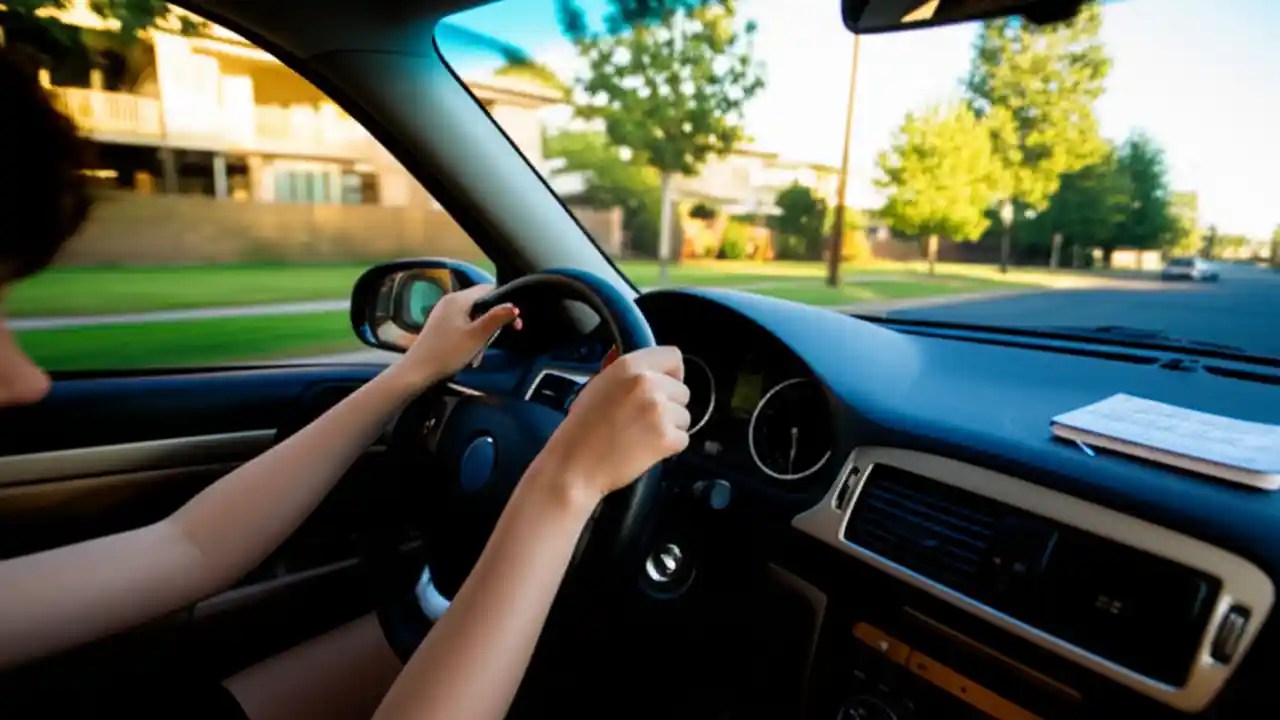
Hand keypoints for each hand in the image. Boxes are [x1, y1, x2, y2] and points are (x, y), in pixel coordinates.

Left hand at [391, 284, 519, 389]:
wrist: (418, 370)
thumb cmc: (450, 351)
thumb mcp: (478, 335)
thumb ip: (497, 318)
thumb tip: (514, 306)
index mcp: (459, 298)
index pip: (488, 289)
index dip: (504, 302)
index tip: (513, 321)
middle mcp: (450, 300)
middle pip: (480, 302)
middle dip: (493, 318)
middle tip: (502, 336)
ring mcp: (443, 312)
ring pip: (472, 314)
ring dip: (482, 329)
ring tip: (483, 347)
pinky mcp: (439, 324)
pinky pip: (462, 322)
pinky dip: (470, 333)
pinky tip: (470, 348)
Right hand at [533, 346, 689, 506]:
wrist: (575, 464)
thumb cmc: (581, 428)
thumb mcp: (599, 385)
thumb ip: (627, 374)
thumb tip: (647, 370)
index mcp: (630, 366)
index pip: (673, 356)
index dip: (672, 373)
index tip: (665, 385)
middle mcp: (648, 384)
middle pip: (683, 390)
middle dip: (670, 405)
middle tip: (646, 419)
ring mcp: (660, 411)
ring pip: (685, 416)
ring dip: (670, 427)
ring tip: (643, 436)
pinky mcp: (667, 438)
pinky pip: (683, 439)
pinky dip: (669, 447)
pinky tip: (646, 450)